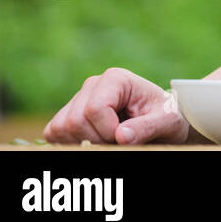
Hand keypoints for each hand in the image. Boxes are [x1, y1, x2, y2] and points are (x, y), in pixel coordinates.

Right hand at [43, 67, 192, 144]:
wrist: (161, 118)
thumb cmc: (166, 116)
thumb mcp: (167, 121)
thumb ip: (148, 127)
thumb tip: (121, 136)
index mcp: (116, 78)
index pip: (94, 109)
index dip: (108, 131)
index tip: (127, 135)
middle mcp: (93, 84)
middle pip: (74, 121)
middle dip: (96, 139)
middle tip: (118, 140)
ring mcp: (78, 98)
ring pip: (60, 128)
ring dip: (83, 142)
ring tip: (108, 140)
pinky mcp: (68, 113)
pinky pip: (53, 132)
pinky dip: (69, 143)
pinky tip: (93, 141)